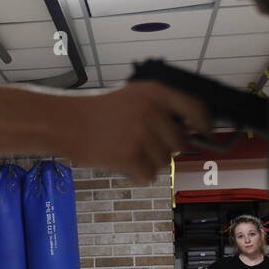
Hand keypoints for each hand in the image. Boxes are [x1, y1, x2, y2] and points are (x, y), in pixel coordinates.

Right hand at [77, 82, 210, 183]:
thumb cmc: (96, 111)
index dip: (204, 124)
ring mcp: (141, 134)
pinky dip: (138, 175)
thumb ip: (160, 109)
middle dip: (167, 150)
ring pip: (164, 162)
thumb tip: (189, 133)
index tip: (204, 134)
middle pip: (180, 143)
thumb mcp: (132, 97)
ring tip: (127, 151)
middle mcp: (152, 111)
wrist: (64, 122)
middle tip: (145, 147)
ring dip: (149, 162)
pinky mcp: (130, 156)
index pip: (196, 109)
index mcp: (155, 93)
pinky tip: (123, 163)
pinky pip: (149, 175)